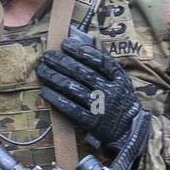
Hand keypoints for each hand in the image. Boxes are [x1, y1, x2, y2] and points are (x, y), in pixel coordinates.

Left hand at [35, 34, 146, 151]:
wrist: (127, 129)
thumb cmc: (119, 99)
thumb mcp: (120, 80)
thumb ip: (105, 63)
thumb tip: (89, 40)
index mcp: (119, 78)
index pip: (100, 61)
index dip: (82, 51)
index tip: (65, 44)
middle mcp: (111, 92)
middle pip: (84, 73)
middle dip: (63, 62)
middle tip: (47, 56)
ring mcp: (101, 107)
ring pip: (74, 89)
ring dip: (55, 78)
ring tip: (42, 70)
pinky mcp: (91, 122)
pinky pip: (71, 109)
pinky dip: (56, 99)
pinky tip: (45, 91)